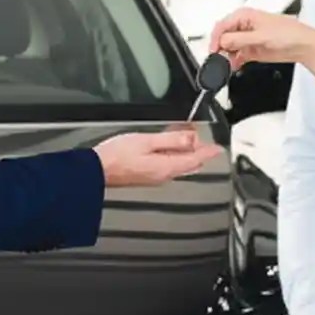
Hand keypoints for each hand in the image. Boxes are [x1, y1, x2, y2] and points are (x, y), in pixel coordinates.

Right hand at [93, 128, 222, 187]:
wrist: (97, 171)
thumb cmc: (117, 156)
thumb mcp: (148, 140)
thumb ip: (171, 139)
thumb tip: (191, 138)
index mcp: (167, 167)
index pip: (195, 159)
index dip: (208, 152)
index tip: (218, 148)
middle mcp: (164, 175)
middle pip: (189, 164)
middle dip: (198, 151)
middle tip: (204, 140)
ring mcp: (155, 177)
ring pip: (179, 165)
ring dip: (186, 152)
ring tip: (188, 139)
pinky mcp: (147, 175)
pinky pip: (168, 165)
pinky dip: (174, 155)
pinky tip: (169, 148)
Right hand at [209, 7, 314, 69]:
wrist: (303, 46)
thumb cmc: (288, 33)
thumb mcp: (260, 36)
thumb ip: (239, 39)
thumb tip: (222, 41)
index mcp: (245, 15)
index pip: (222, 26)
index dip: (216, 39)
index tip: (214, 51)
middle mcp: (244, 26)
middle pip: (224, 37)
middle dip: (221, 49)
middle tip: (220, 60)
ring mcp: (247, 38)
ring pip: (228, 48)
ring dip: (227, 57)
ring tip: (228, 65)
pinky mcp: (251, 50)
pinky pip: (236, 56)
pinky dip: (234, 62)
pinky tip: (234, 66)